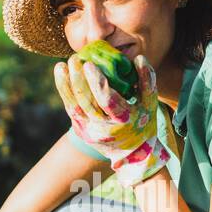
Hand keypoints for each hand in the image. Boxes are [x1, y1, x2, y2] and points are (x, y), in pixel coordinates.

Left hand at [54, 53, 169, 187]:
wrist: (131, 153)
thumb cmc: (142, 121)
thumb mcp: (150, 104)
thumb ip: (147, 81)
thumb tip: (139, 58)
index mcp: (124, 120)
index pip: (108, 101)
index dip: (98, 83)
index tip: (90, 64)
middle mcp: (105, 128)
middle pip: (87, 103)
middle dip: (78, 80)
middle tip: (75, 59)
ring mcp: (91, 131)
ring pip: (74, 107)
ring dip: (66, 85)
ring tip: (62, 65)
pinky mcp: (81, 130)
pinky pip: (71, 109)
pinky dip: (65, 91)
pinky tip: (61, 75)